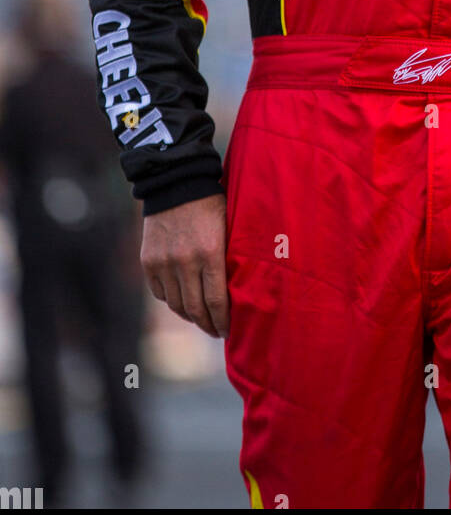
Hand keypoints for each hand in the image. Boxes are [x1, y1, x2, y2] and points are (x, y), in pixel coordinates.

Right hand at [140, 193, 229, 338]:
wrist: (176, 182)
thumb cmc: (212, 204)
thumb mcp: (229, 227)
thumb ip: (229, 259)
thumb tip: (239, 291)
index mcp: (210, 253)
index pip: (217, 301)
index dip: (223, 322)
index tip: (229, 332)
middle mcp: (185, 261)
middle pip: (195, 309)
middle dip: (208, 325)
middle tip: (216, 331)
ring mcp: (164, 262)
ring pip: (176, 304)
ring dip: (190, 316)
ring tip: (201, 319)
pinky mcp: (148, 261)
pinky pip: (160, 292)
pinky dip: (172, 300)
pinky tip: (182, 301)